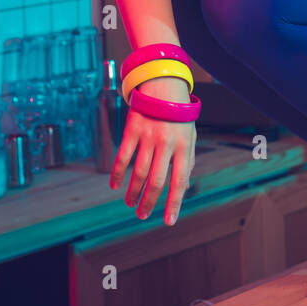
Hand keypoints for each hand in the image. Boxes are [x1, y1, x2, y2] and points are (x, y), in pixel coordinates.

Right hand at [109, 75, 195, 225]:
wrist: (164, 84)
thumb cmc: (179, 115)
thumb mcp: (191, 136)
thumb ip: (188, 160)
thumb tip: (183, 186)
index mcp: (185, 147)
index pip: (180, 181)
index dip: (174, 203)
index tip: (168, 221)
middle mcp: (167, 143)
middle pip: (157, 180)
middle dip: (149, 202)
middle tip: (142, 215)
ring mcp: (149, 136)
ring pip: (139, 172)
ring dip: (133, 191)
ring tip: (130, 203)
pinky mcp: (133, 129)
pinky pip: (123, 156)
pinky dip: (118, 173)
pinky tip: (115, 186)